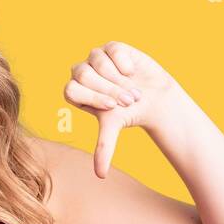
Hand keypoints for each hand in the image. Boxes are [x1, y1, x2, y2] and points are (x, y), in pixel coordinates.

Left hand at [63, 41, 180, 178]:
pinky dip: (123, 62)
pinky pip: (112, 50)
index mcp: (75, 92)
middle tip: (128, 100)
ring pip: (97, 61)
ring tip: (133, 90)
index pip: (70, 90)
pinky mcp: (111, 48)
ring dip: (117, 78)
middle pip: (83, 75)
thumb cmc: (129, 113)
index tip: (113, 107)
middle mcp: (82, 73)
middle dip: (109, 89)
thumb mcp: (114, 129)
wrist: (153, 99)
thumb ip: (104, 148)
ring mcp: (96, 58)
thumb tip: (100, 176)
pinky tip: (132, 71)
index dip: (92, 97)